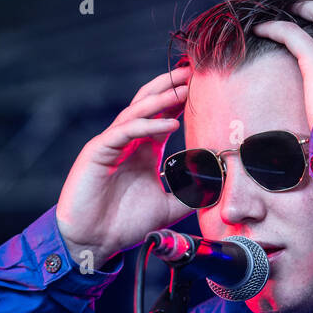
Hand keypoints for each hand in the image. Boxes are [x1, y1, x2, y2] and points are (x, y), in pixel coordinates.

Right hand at [55, 65, 192, 266]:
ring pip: (137, 111)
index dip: (182, 100)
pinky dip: (148, 125)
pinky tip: (169, 123)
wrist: (93, 241)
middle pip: (149, 103)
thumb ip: (190, 195)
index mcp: (144, 149)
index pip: (164, 115)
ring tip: (185, 88)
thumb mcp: (168, 208)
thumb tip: (218, 188)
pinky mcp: (98, 151)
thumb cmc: (124, 224)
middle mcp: (128, 141)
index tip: (205, 87)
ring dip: (162, 99)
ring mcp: (112, 143)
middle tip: (195, 71)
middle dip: (171, 86)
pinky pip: (125, 131)